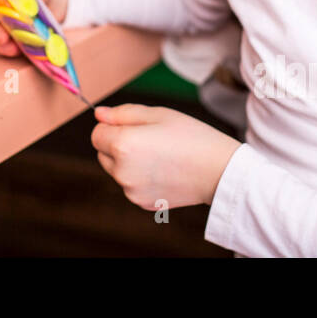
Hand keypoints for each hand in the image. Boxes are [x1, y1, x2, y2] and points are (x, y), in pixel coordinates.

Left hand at [91, 104, 239, 210]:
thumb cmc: (191, 137)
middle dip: (117, 145)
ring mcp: (131, 191)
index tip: (133, 126)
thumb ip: (123, 114)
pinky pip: (131, 185)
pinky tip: (164, 171)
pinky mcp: (142, 203)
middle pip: (103, 154)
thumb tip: (98, 114)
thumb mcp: (157, 114)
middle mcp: (121, 171)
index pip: (96, 134)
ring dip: (128, 162)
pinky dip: (140, 178)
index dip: (111, 127)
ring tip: (160, 155)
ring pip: (117, 171)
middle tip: (150, 139)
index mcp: (122, 145)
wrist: (220, 171)